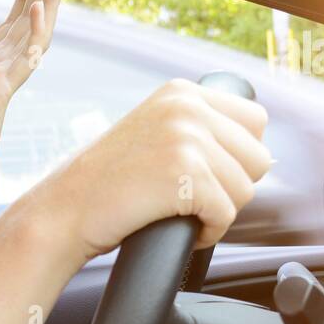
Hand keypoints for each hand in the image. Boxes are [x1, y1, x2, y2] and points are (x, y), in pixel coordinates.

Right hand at [16, 79, 271, 264]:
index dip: (237, 156)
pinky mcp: (185, 174)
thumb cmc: (107, 184)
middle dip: (231, 186)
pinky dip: (208, 232)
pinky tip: (181, 227)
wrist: (63, 211)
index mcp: (181, 92)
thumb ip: (197, 128)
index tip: (206, 175)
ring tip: (181, 212)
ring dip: (218, 211)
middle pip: (257, 158)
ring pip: (245, 190)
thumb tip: (259, 152)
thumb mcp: (153, 132)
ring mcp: (186, 138)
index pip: (255, 120)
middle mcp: (187, 107)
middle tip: (191, 198)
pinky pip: (225, 214)